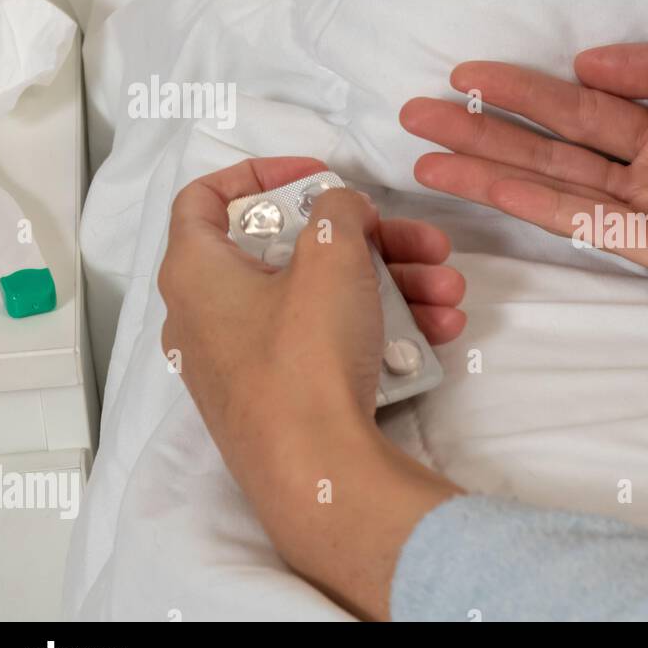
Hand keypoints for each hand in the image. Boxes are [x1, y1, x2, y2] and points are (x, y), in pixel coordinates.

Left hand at [158, 157, 465, 618]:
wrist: (320, 472)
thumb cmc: (306, 356)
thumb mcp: (331, 258)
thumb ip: (338, 210)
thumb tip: (340, 209)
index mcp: (198, 271)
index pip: (206, 198)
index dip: (261, 174)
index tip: (319, 175)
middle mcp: (210, 315)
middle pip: (295, 253)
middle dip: (373, 243)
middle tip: (423, 243)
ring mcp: (246, 362)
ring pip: (324, 301)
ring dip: (394, 287)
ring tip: (449, 294)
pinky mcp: (281, 399)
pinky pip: (328, 346)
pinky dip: (377, 330)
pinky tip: (437, 333)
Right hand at [403, 32, 647, 325]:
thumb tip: (587, 60)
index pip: (585, 109)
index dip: (524, 92)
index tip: (465, 76)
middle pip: (559, 152)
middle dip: (488, 136)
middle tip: (417, 116)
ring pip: (568, 192)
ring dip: (498, 174)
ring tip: (433, 157)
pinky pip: (607, 228)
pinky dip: (551, 207)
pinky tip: (500, 186)